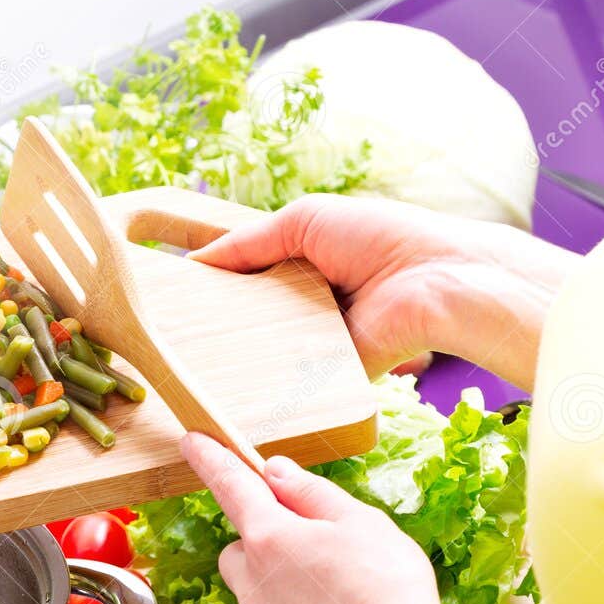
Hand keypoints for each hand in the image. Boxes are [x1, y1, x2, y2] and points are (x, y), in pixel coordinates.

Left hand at [179, 432, 465, 603]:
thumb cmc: (385, 586)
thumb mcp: (358, 521)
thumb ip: (310, 493)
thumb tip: (275, 472)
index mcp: (270, 536)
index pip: (231, 486)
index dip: (211, 459)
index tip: (192, 441)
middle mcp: (253, 579)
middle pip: (241, 546)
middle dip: (265, 536)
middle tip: (314, 538)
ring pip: (255, 585)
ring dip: (279, 575)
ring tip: (335, 581)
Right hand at [190, 193, 577, 389]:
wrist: (435, 282)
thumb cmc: (380, 239)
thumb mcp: (305, 220)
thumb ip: (248, 242)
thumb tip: (196, 261)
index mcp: (304, 265)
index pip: (246, 280)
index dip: (213, 287)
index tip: (171, 298)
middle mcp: (307, 307)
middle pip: (248, 318)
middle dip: (214, 323)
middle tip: (169, 331)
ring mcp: (315, 343)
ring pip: (261, 351)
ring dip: (232, 353)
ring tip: (184, 358)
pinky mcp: (326, 375)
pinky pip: (285, 380)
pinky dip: (261, 380)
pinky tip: (222, 383)